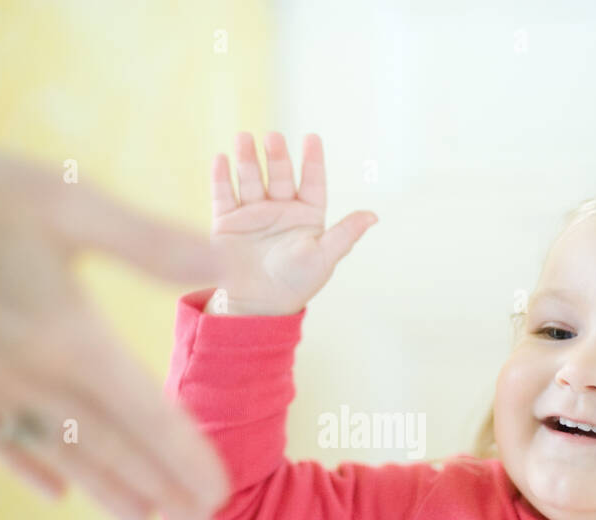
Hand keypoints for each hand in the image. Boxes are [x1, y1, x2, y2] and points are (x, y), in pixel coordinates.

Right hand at [0, 146, 229, 519]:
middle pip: (110, 447)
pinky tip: (52, 494)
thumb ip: (150, 243)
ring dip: (107, 489)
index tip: (221, 493)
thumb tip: (233, 262)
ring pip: (59, 452)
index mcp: (69, 338)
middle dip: (161, 488)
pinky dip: (29, 468)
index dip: (187, 456)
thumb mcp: (65, 201)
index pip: (146, 415)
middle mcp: (31, 378)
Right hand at [210, 132, 376, 315]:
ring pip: (251, 179)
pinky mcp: (228, 222)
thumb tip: (374, 215)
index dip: (313, 160)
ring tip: (243, 138)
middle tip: (272, 138)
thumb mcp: (324, 258)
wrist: (258, 305)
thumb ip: (345, 234)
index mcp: (307, 215)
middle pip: (280, 174)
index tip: (312, 138)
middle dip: (276, 156)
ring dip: (247, 159)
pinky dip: (222, 177)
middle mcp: (281, 209)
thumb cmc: (296, 283)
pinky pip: (224, 195)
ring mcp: (253, 213)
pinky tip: (221, 159)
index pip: (312, 181)